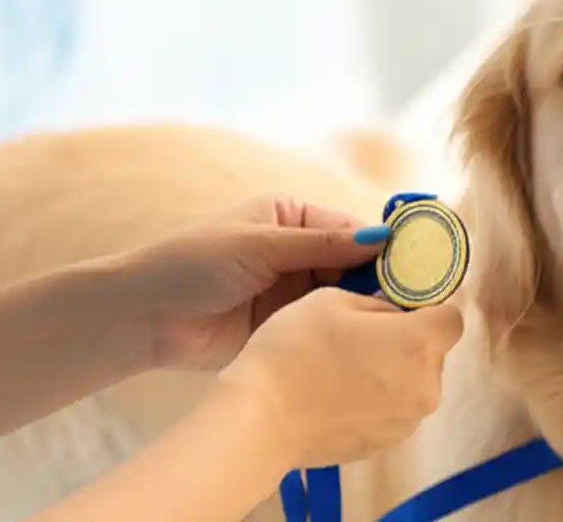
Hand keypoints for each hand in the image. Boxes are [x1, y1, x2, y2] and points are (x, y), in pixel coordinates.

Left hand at [122, 197, 389, 370]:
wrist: (143, 318)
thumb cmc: (192, 264)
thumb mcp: (260, 246)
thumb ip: (322, 243)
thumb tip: (382, 238)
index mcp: (292, 217)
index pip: (352, 229)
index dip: (385, 248)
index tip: (418, 267)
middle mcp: (298, 251)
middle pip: (356, 265)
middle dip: (381, 282)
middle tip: (415, 304)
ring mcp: (293, 292)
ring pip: (345, 299)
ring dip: (366, 310)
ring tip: (398, 326)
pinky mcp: (287, 328)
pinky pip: (326, 327)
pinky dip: (346, 334)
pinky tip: (368, 344)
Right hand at [218, 287, 463, 468]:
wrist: (259, 419)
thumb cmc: (295, 349)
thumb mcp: (334, 300)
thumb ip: (379, 303)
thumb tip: (396, 313)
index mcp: (420, 344)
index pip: (452, 318)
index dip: (429, 309)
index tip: (399, 309)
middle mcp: (427, 387)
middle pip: (433, 353)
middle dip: (407, 341)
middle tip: (360, 337)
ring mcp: (407, 423)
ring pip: (413, 384)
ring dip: (392, 373)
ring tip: (344, 370)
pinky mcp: (385, 445)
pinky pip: (393, 410)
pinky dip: (376, 401)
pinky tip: (337, 397)